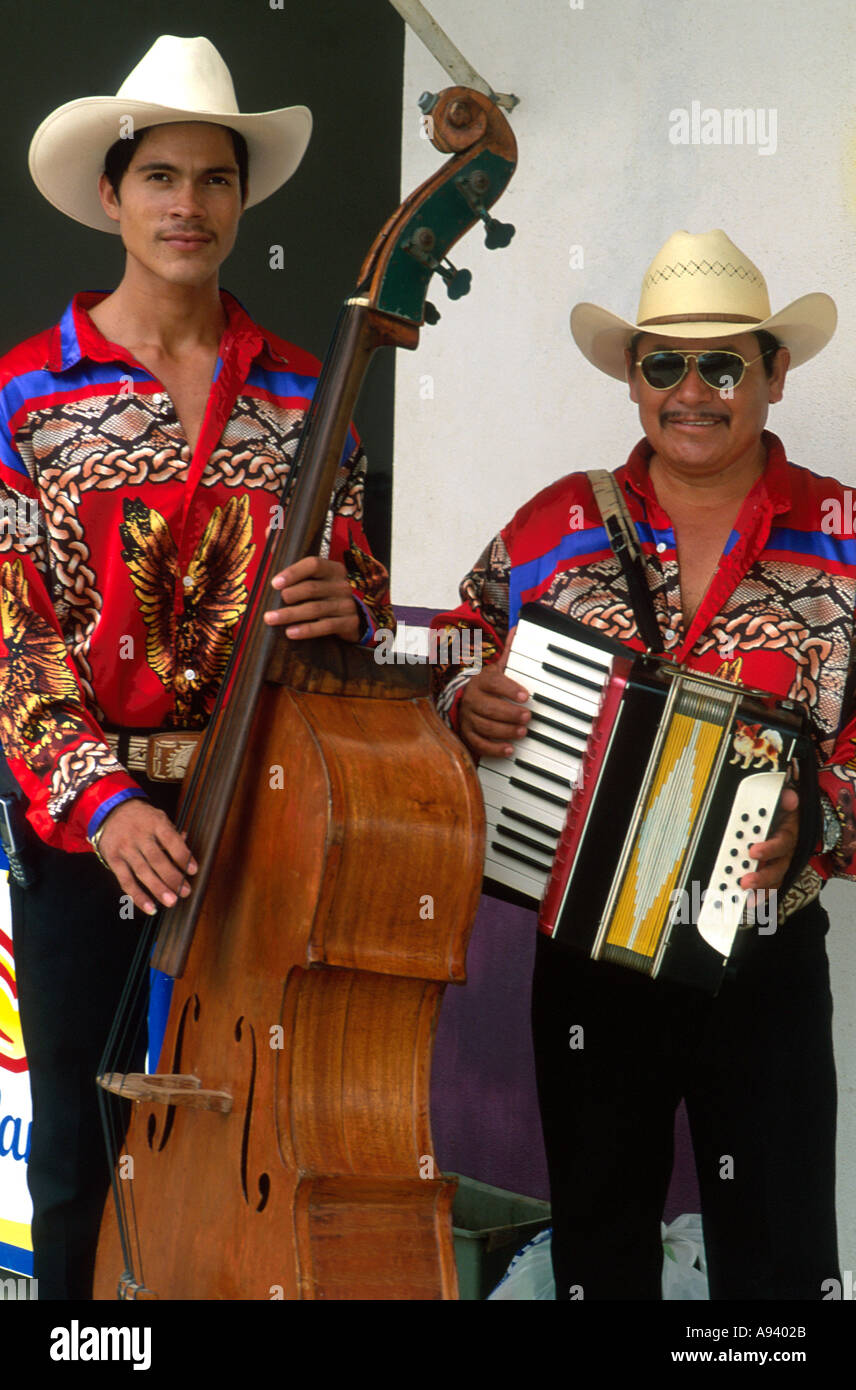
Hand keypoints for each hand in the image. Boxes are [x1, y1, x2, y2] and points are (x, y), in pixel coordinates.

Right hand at [95, 800, 196, 915]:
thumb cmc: (141, 818)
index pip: (171, 840)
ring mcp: (125, 848)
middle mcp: (139, 836)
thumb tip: (187, 847)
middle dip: (173, 877)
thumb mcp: (158, 818)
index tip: (193, 870)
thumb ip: (172, 834)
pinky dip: (138, 896)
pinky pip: (126, 881)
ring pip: (143, 872)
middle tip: (185, 891)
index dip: (183, 856)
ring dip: (158, 889)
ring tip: (171, 901)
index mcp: (155, 823)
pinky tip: (150, 907)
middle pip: (157, 859)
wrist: (110, 810)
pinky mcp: (113, 860)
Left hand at [264, 556, 360, 641]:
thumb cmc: (322, 593)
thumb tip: (269, 530)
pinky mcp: (350, 622)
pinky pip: (326, 626)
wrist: (350, 617)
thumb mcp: (310, 575)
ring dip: (291, 615)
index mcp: (332, 569)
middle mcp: (342, 584)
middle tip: (268, 608)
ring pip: (316, 609)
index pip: (314, 564)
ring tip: (271, 620)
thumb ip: (289, 554)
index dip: (293, 572)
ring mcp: (347, 604)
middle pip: (312, 588)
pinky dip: (307, 630)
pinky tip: (291, 633)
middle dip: (288, 597)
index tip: (274, 583)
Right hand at [459, 633, 530, 759]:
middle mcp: (472, 699)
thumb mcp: (498, 668)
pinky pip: (478, 744)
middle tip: (528, 716)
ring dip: (504, 731)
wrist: (465, 699)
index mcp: (481, 681)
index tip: (526, 695)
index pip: (493, 683)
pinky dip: (493, 748)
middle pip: (488, 707)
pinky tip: (509, 749)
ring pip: (484, 726)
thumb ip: (509, 652)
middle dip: (509, 713)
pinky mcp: (468, 734)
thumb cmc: (489, 685)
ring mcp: (468, 717)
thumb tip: (518, 627)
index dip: (509, 689)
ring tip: (522, 732)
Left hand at [740, 786, 799, 894]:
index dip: (769, 849)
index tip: (754, 851)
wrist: (794, 819)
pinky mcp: (773, 873)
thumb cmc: (786, 814)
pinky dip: (759, 896)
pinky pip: (768, 887)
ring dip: (758, 890)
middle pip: (777, 869)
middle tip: (745, 881)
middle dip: (761, 877)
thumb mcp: (786, 803)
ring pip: (773, 881)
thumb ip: (786, 799)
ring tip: (743, 894)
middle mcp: (786, 854)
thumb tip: (789, 798)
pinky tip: (748, 901)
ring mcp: (779, 865)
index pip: (781, 843)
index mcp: (788, 835)